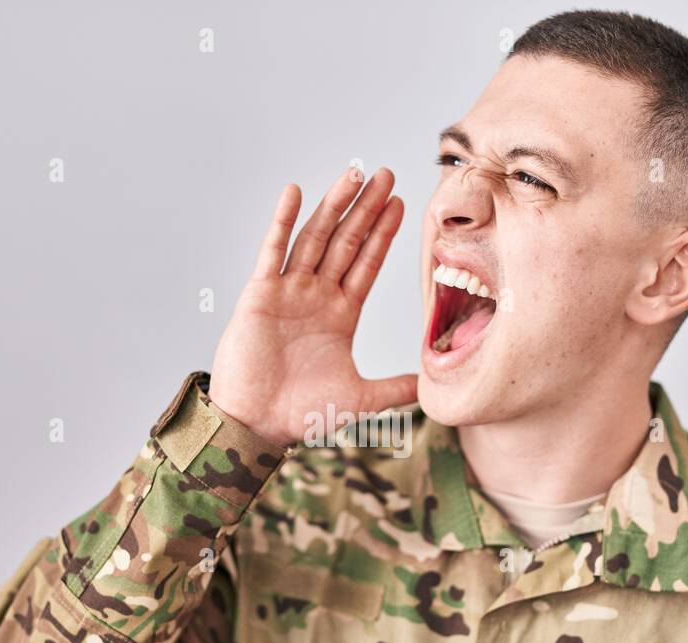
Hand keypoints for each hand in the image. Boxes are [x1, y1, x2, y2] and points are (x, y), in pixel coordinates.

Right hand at [207, 166, 416, 446]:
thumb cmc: (301, 413)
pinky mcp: (261, 295)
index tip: (399, 203)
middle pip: (346, 241)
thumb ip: (394, 388)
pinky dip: (282, 221)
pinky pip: (274, 251)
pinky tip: (295, 192)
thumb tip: (429, 386)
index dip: (382, 233)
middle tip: (385, 174)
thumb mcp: (359, 398)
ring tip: (352, 173)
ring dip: (333, 206)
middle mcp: (317, 296)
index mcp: (340, 314)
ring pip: (315, 238)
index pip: (367, 263)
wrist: (258, 424)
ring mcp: (289, 291)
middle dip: (365, 208)